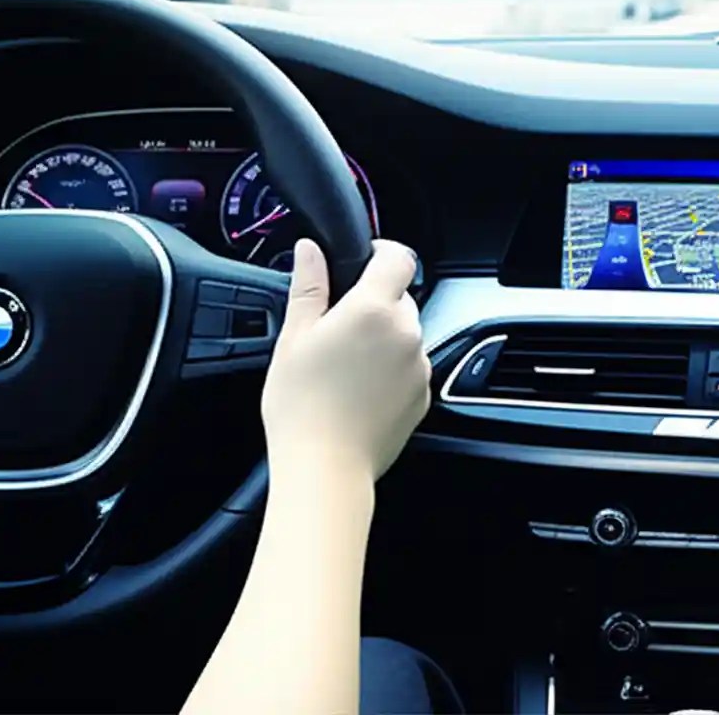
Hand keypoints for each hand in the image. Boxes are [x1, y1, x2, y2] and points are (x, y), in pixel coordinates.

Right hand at [262, 238, 429, 482]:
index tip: (363, 261)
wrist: (326, 468)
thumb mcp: (294, 338)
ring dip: (383, 338)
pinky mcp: (424, 395)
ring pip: (406, 334)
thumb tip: (310, 250)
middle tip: (336, 328)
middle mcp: (406, 333)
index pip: (398, 257)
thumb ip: (308, 286)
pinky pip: (410, 367)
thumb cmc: (303, 407)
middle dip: (374, 304)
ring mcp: (419, 366)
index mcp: (373, 309)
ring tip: (345, 366)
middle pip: (400, 298)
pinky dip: (391, 369)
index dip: (382, 253)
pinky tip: (359, 389)